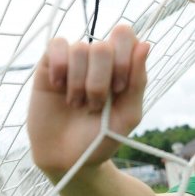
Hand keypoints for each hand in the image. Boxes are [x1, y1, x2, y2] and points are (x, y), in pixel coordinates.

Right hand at [27, 23, 149, 181]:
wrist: (68, 160)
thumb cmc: (101, 138)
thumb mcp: (127, 115)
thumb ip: (138, 80)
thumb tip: (145, 44)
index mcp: (120, 67)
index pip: (125, 35)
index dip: (123, 58)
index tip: (119, 88)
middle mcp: (97, 60)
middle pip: (103, 46)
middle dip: (100, 81)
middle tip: (94, 106)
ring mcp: (73, 61)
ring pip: (80, 48)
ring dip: (79, 83)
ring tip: (76, 104)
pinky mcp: (49, 65)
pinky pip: (56, 45)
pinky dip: (59, 66)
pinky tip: (58, 87)